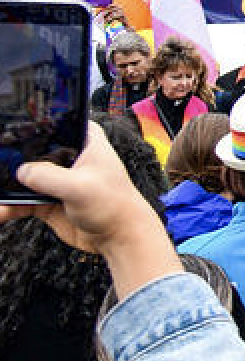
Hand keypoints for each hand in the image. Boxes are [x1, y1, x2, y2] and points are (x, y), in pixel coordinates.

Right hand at [0, 123, 179, 298]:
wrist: (117, 237)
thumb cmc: (113, 204)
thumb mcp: (79, 186)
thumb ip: (48, 176)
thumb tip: (21, 171)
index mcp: (85, 141)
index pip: (56, 123)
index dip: (34, 125)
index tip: (10, 131)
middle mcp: (69, 157)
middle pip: (33, 151)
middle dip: (13, 160)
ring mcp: (57, 180)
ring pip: (24, 178)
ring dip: (7, 187)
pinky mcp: (48, 201)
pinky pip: (22, 201)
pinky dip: (9, 207)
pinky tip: (1, 212)